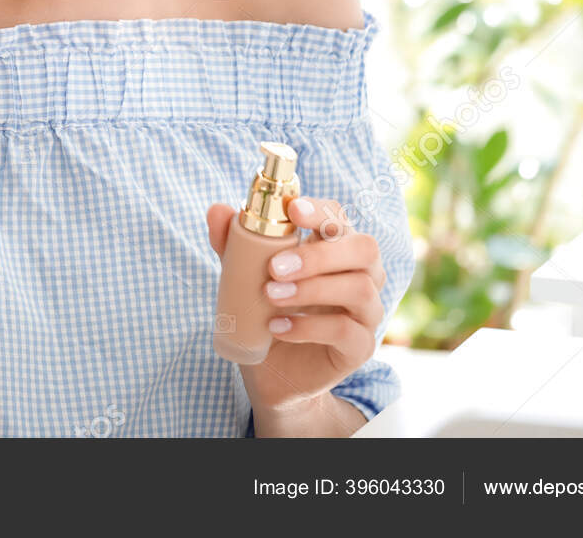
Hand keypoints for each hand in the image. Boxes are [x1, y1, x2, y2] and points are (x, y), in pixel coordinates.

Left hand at [206, 197, 385, 427]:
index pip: (340, 218)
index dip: (321, 210)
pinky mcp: (360, 347)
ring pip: (359, 288)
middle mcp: (361, 275)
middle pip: (365, 249)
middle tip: (275, 268)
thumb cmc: (263, 313)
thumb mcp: (244, 276)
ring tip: (270, 296)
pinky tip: (277, 327)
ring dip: (311, 289)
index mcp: (336, 249)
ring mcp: (365, 312)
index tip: (293, 211)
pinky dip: (308, 327)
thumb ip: (233, 244)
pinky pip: (346, 331)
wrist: (271, 372)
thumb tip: (217, 210)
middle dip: (319, 254)